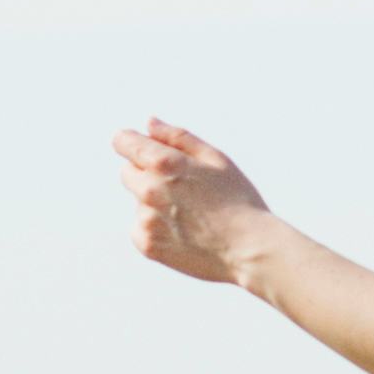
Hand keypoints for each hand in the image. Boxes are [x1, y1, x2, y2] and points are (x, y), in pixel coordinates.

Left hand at [116, 115, 275, 288]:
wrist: (249, 250)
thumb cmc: (238, 200)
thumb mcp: (216, 158)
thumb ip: (177, 137)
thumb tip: (149, 123)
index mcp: (165, 163)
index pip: (124, 142)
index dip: (131, 141)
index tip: (140, 147)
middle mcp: (149, 190)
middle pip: (127, 172)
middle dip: (146, 173)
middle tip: (181, 187)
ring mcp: (146, 220)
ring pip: (138, 202)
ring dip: (154, 203)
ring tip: (190, 214)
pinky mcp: (147, 244)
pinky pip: (140, 228)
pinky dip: (155, 227)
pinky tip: (184, 232)